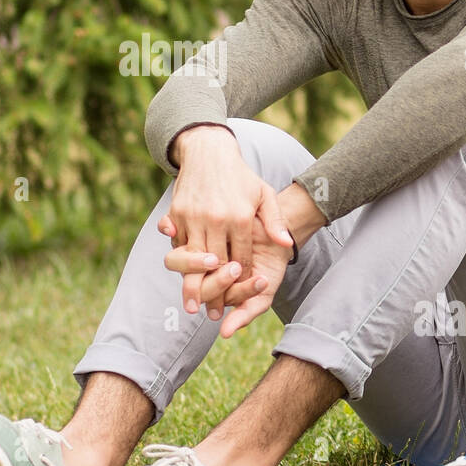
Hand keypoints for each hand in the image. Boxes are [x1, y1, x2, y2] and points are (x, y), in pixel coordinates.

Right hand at [158, 128, 293, 317]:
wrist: (208, 151)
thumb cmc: (240, 176)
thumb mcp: (263, 195)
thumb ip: (275, 221)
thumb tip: (287, 245)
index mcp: (240, 217)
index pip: (240, 257)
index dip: (240, 278)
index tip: (238, 296)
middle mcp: (217, 218)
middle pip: (215, 263)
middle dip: (215, 290)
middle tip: (213, 313)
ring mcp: (195, 216)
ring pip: (193, 258)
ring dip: (192, 283)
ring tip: (192, 305)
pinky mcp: (178, 213)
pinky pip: (178, 242)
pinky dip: (181, 260)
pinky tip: (183, 275)